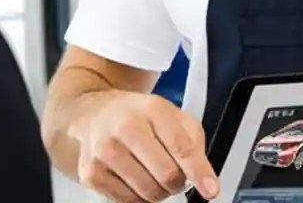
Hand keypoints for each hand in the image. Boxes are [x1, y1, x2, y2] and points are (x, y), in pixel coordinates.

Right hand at [70, 91, 219, 201]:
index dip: (199, 172)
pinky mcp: (91, 173)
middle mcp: (125, 127)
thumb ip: (194, 145)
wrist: (96, 114)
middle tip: (175, 174)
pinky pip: (128, 202)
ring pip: (148, 193)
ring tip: (153, 173)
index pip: (182, 146)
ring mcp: (105, 151)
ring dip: (159, 191)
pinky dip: (138, 196)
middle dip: (178, 182)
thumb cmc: (139, 117)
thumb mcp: (174, 117)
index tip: (210, 189)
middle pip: (167, 175)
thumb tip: (207, 184)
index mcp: (152, 109)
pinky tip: (135, 177)